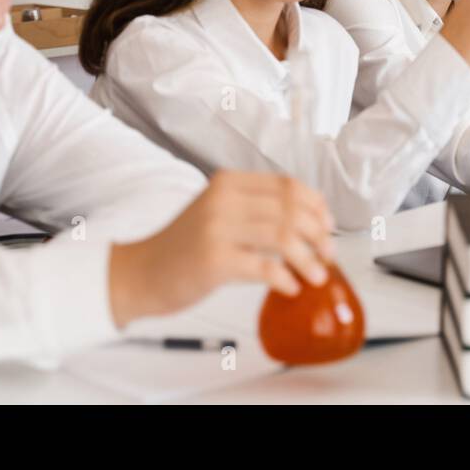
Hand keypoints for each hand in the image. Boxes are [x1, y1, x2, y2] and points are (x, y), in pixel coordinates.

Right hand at [108, 170, 335, 326]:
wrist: (141, 273)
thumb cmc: (185, 248)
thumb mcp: (217, 213)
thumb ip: (254, 210)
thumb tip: (311, 224)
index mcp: (228, 182)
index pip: (287, 185)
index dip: (316, 205)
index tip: (328, 226)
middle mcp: (223, 199)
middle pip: (290, 210)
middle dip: (318, 234)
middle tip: (328, 256)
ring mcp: (217, 228)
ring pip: (282, 236)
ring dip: (308, 259)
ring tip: (317, 276)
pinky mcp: (214, 260)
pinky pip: (264, 267)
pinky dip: (285, 278)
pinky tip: (290, 287)